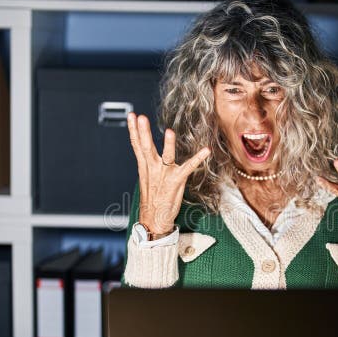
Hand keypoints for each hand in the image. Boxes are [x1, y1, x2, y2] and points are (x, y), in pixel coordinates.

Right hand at [127, 112, 209, 235]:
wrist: (154, 220)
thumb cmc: (153, 199)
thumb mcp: (146, 178)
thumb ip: (148, 164)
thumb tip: (148, 152)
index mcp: (145, 166)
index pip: (137, 145)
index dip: (134, 130)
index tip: (131, 116)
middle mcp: (153, 168)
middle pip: (146, 147)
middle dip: (143, 132)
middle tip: (141, 118)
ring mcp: (164, 175)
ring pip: (166, 156)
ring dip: (168, 144)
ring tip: (169, 132)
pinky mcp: (176, 181)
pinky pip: (188, 167)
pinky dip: (198, 158)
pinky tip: (206, 151)